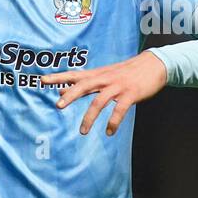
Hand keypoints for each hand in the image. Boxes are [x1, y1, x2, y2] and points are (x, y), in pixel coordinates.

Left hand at [43, 51, 167, 135]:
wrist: (154, 64)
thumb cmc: (126, 72)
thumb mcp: (104, 75)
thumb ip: (83, 84)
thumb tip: (60, 91)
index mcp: (97, 74)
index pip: (74, 75)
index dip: (58, 77)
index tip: (42, 80)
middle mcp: (105, 79)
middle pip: (84, 85)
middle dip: (70, 95)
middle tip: (58, 106)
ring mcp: (118, 86)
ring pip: (100, 101)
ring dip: (90, 117)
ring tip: (82, 131)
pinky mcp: (131, 93)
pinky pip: (120, 109)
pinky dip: (113, 121)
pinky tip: (109, 132)